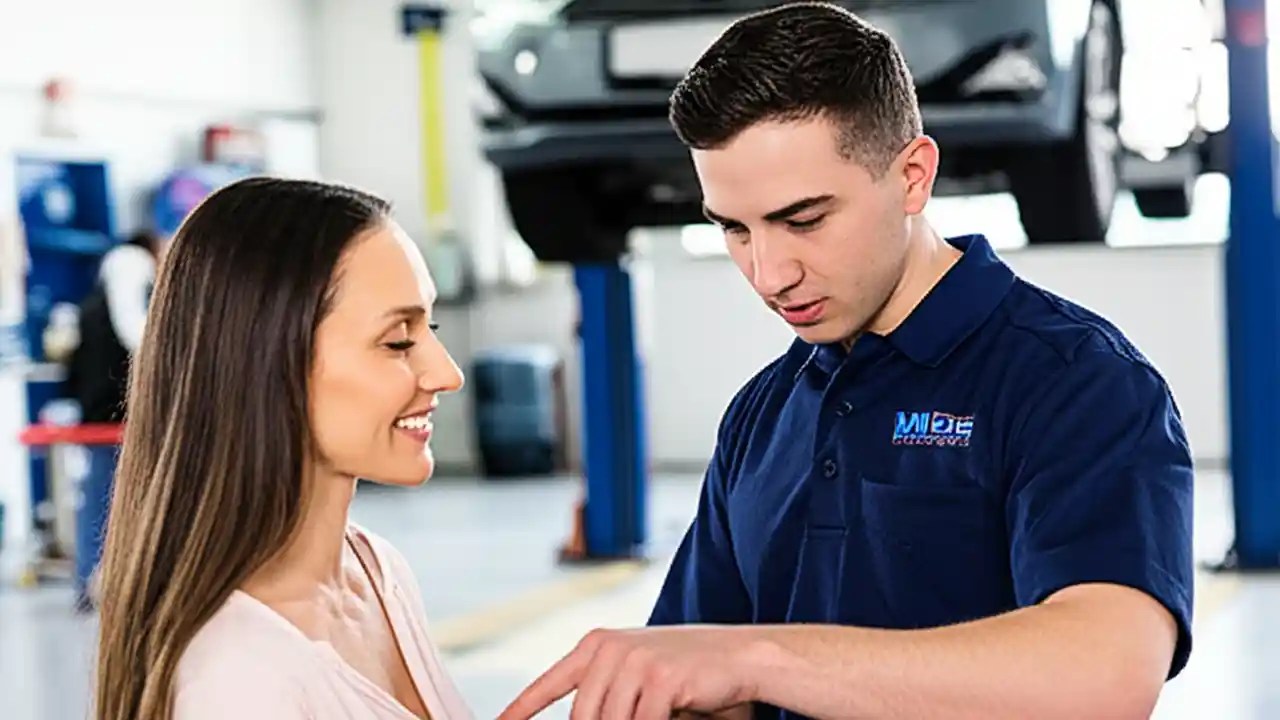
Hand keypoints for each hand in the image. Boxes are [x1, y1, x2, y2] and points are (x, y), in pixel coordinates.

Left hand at [497, 625, 759, 719]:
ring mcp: (633, 661)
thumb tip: (583, 716)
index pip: (550, 684)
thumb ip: (606, 695)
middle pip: (582, 716)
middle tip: (627, 719)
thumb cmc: (687, 671)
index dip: (521, 709)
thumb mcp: (636, 675)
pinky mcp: (658, 679)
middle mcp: (609, 649)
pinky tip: (665, 717)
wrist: (739, 655)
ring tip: (652, 713)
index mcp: (597, 644)